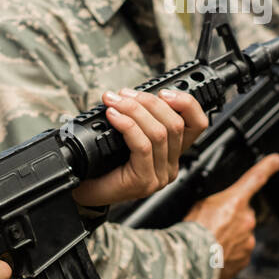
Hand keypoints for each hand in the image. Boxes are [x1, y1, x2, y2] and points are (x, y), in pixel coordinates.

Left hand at [72, 87, 207, 207]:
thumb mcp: (127, 134)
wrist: (81, 187)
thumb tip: (136, 93)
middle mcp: (170, 165)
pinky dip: (127, 125)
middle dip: (148, 102)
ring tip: (114, 102)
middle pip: (175, 124)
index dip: (187, 103)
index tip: (164, 91)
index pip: (197, 124)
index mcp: (173, 152)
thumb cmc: (102, 162)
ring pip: (158, 133)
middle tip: (124, 94)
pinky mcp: (144, 181)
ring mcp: (159, 176)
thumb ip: (141, 118)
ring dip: (134, 110)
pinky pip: (142, 146)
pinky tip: (113, 116)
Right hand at [185, 153, 278, 278]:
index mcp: (236, 200)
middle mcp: (247, 220)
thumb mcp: (199, 204)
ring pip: (241, 235)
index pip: (256, 178)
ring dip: (229, 237)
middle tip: (213, 226)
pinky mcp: (244, 259)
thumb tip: (219, 208)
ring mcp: (248, 241)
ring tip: (210, 242)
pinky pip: (238, 253)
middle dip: (232, 219)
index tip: (277, 161)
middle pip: (244, 215)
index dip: (269, 167)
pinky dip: (228, 253)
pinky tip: (213, 254)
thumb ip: (217, 202)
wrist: (190, 260)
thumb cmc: (191, 231)